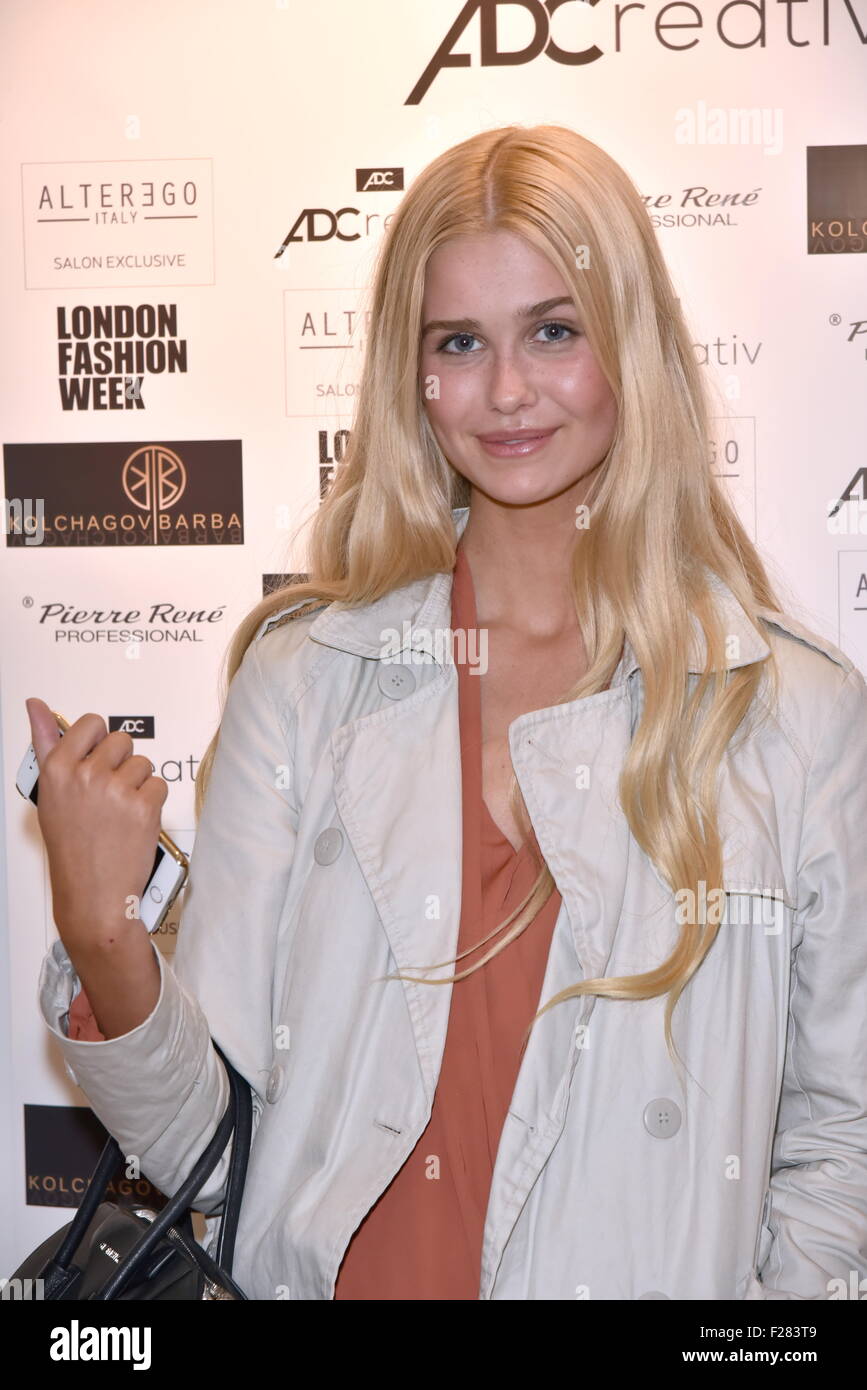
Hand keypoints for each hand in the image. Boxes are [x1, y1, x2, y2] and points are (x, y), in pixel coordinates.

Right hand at [24, 697, 168, 955]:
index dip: (99, 742)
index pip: (92, 723)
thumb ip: (47, 744)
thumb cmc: (70, 847)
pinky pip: (159, 785)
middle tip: (108, 795)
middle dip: (121, 764)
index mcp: (58, 768)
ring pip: (144, 764)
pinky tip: (134, 823)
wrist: (93, 895)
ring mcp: (117, 789)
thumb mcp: (49, 794)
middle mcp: (86, 774)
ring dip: (138, 785)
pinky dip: (152, 803)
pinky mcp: (144, 805)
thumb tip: (36, 704)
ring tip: (120, 813)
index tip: (97, 760)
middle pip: (122, 740)